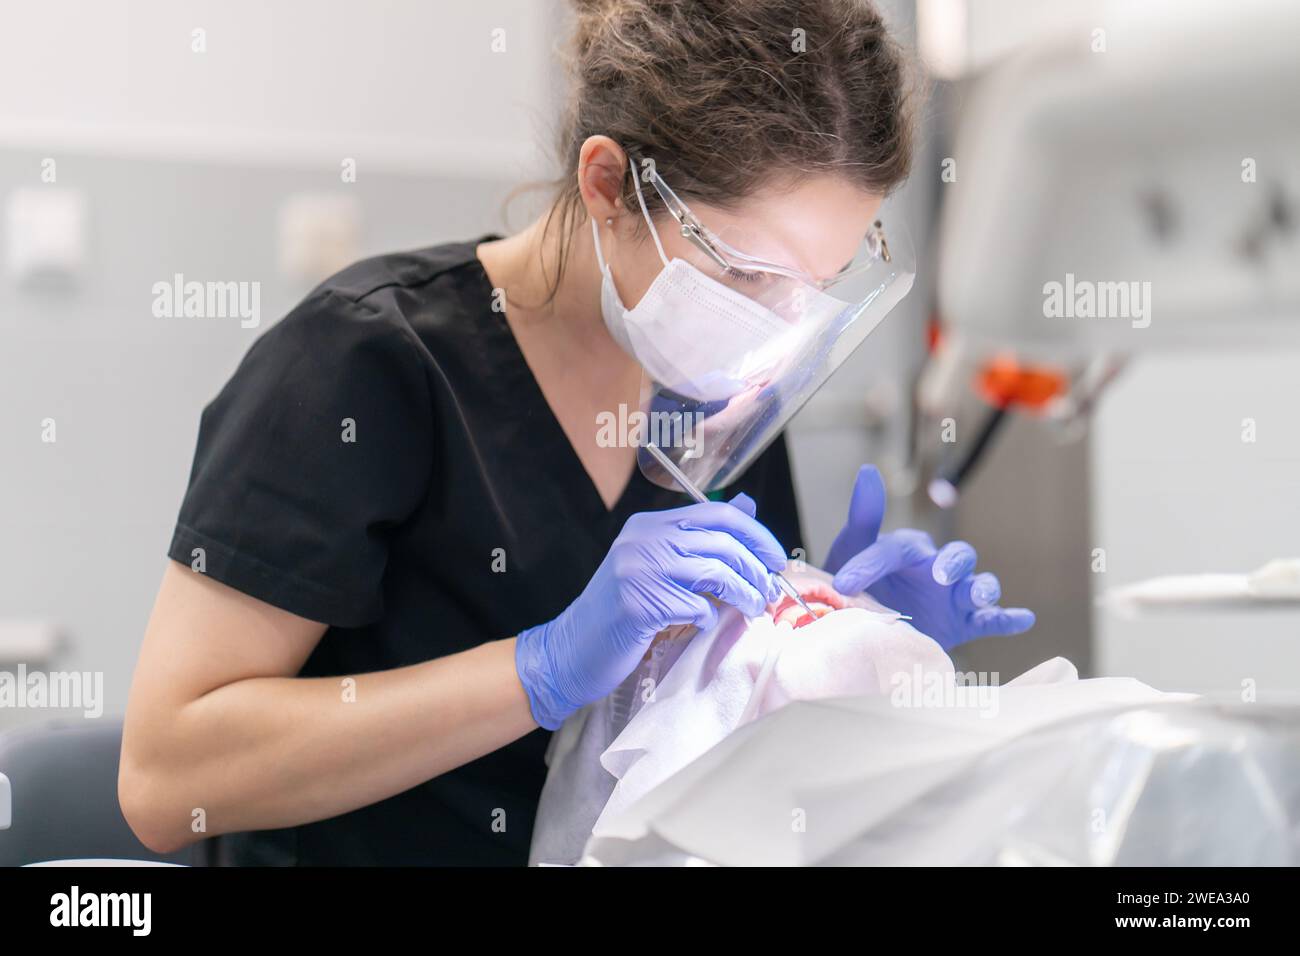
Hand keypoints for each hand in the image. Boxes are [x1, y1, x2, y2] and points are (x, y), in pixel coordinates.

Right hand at [515, 494, 784, 728]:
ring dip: (743, 594)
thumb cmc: (622, 614)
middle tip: (768, 591)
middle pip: (722, 541)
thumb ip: (697, 542)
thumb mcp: (659, 568)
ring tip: (751, 609)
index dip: (756, 534)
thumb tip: (747, 509)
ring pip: (715, 573)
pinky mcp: (636, 604)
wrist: (573, 650)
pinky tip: (703, 625)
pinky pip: (695, 607)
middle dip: (755, 568)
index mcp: (649, 525)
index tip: (776, 558)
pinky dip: (709, 619)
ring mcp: (637, 570)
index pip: (717, 513)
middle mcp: (642, 539)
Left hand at [824, 465, 1034, 650]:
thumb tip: (867, 470)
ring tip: (978, 597)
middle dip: (955, 563)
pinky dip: (1008, 618)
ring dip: (983, 589)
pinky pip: (993, 619)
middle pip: (959, 556)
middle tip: (941, 575)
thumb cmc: (862, 582)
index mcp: (910, 552)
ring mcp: (956, 597)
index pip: (896, 550)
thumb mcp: (852, 550)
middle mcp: (939, 569)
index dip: (872, 563)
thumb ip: (864, 515)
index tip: (845, 582)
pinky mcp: (966, 623)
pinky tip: (1024, 618)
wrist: (871, 628)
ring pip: (980, 586)